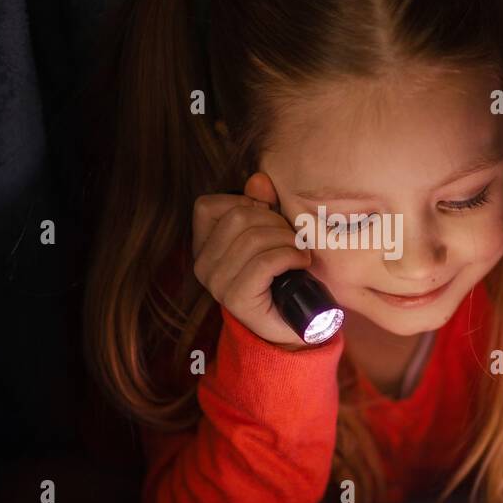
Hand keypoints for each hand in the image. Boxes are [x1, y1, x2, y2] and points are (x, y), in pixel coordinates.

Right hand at [192, 171, 315, 349]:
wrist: (292, 323)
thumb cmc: (280, 275)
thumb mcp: (269, 234)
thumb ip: (260, 205)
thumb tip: (259, 179)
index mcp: (202, 246)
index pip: (207, 206)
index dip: (243, 204)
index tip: (267, 219)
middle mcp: (202, 265)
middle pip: (238, 217)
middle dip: (274, 222)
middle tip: (292, 239)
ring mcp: (216, 284)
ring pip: (254, 238)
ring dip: (287, 240)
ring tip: (298, 251)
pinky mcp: (236, 298)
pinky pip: (265, 262)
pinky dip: (290, 256)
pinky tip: (300, 263)